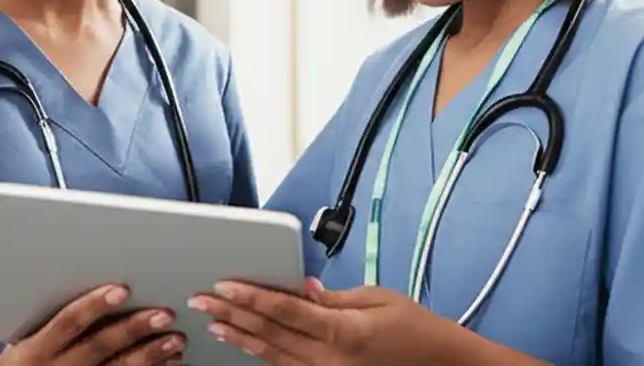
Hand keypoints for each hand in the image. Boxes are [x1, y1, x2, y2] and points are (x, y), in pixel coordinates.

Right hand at [0, 284, 184, 365]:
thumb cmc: (23, 359)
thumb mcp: (24, 336)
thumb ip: (49, 310)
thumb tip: (83, 271)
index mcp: (36, 350)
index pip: (68, 322)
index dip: (94, 305)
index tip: (122, 289)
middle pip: (100, 345)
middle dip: (134, 329)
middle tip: (164, 313)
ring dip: (151, 354)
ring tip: (176, 338)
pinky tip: (170, 361)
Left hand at [188, 277, 453, 365]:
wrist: (440, 365)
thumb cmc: (415, 329)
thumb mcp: (378, 299)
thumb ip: (333, 297)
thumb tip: (299, 287)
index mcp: (344, 333)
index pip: (286, 312)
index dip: (251, 297)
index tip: (224, 285)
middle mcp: (331, 361)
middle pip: (271, 334)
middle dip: (233, 315)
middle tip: (202, 301)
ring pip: (273, 356)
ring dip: (241, 337)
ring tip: (214, 323)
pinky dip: (263, 354)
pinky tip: (244, 343)